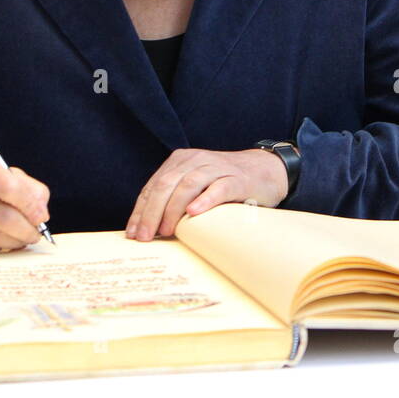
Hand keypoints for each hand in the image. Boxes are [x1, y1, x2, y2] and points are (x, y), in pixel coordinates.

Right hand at [0, 156, 49, 251]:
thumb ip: (28, 189)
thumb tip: (42, 214)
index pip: (10, 188)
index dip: (30, 206)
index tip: (42, 217)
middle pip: (5, 218)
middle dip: (27, 231)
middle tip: (36, 235)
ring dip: (15, 242)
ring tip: (22, 238)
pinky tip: (0, 240)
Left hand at [126, 148, 288, 241]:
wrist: (264, 171)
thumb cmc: (224, 184)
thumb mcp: (195, 185)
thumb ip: (174, 198)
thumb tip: (148, 228)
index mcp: (180, 161)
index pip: (153, 187)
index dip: (140, 211)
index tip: (133, 234)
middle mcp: (195, 160)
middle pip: (166, 185)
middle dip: (152, 213)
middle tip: (146, 237)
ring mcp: (216, 168)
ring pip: (188, 185)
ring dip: (173, 209)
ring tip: (167, 230)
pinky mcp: (237, 179)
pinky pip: (218, 188)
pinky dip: (205, 200)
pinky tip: (194, 213)